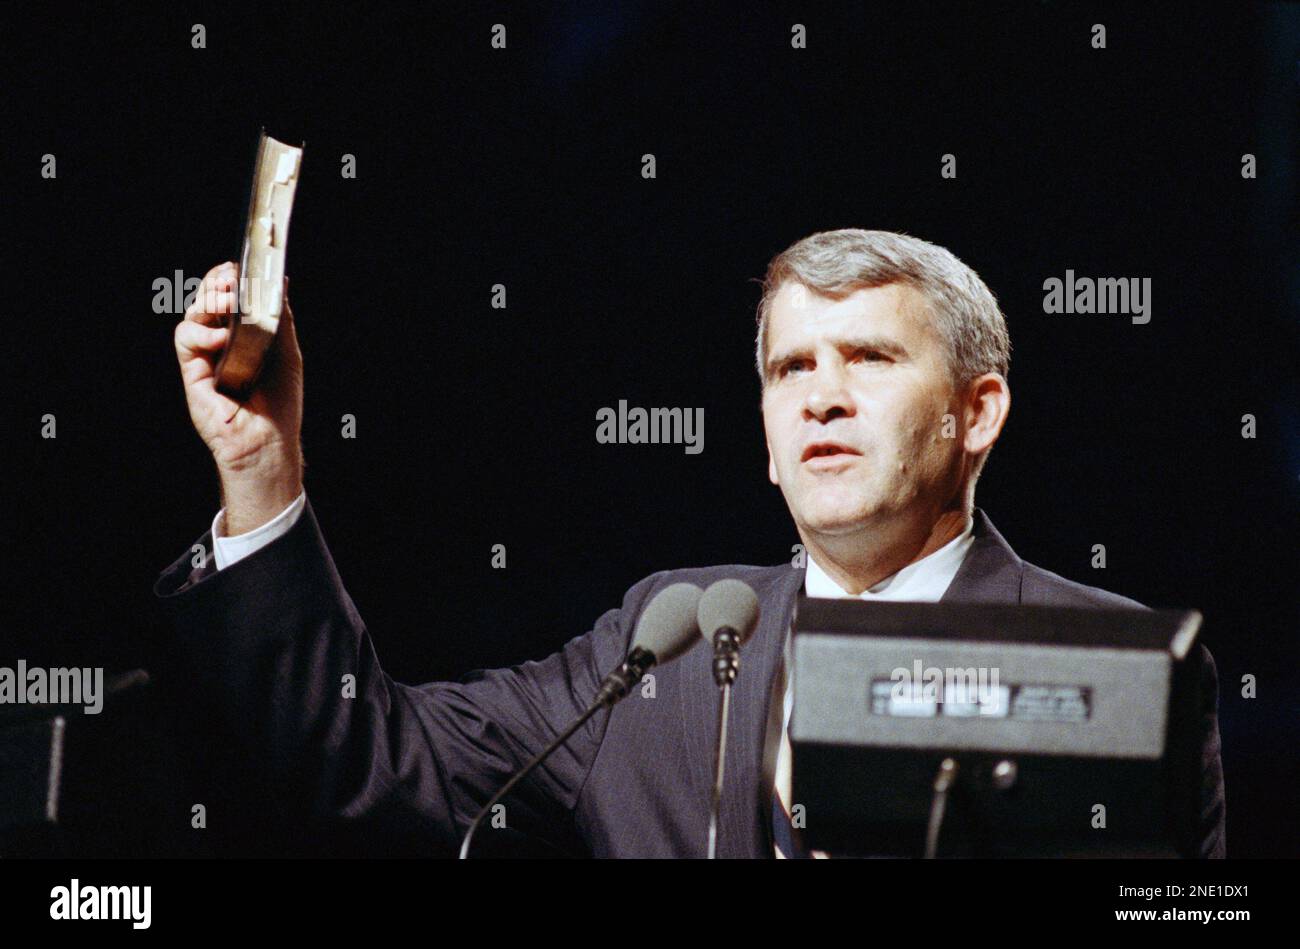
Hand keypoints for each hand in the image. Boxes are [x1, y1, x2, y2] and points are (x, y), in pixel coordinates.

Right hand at [173, 261, 303, 533]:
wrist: (269, 440)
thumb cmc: (279, 402)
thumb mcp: (286, 352)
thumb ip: (279, 317)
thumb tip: (280, 280)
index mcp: (242, 333)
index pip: (228, 295)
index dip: (229, 277)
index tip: (239, 267)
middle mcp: (220, 340)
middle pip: (207, 298)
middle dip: (216, 282)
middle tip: (232, 278)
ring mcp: (204, 355)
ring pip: (193, 313)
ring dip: (209, 300)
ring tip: (230, 300)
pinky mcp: (192, 371)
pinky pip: (186, 339)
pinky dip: (202, 332)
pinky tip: (222, 336)